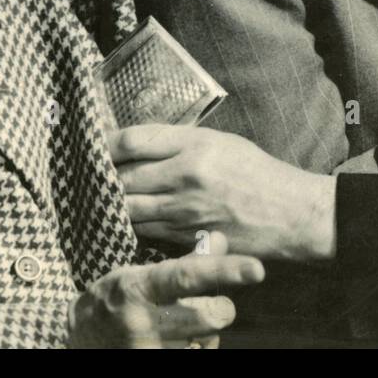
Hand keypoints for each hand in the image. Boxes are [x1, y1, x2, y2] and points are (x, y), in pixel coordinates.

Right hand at [67, 231, 263, 347]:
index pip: (187, 276)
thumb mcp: (141, 274)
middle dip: (218, 308)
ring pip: (207, 342)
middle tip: (203, 303)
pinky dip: (194, 349)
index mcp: (138, 289)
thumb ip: (186, 261)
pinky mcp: (153, 366)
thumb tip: (222, 240)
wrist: (73, 340)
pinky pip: (198, 355)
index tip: (256, 269)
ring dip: (203, 335)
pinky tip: (174, 343)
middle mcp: (142, 325)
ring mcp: (148, 353)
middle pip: (212, 316)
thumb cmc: (114, 300)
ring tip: (176, 328)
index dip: (224, 271)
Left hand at [109, 125, 336, 262]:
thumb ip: (182, 142)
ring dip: (111, 202)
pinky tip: (124, 217)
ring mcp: (185, 210)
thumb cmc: (257, 173)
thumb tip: (140, 144)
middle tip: (89, 173)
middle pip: (125, 176)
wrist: (289, 213)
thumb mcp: (223, 142)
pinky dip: (131, 222)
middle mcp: (187, 176)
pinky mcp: (186, 237)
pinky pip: (145, 229)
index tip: (97, 144)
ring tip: (98, 197)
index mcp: (197, 145)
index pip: (136, 140)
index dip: (108, 143)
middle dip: (103, 175)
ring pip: (129, 207)